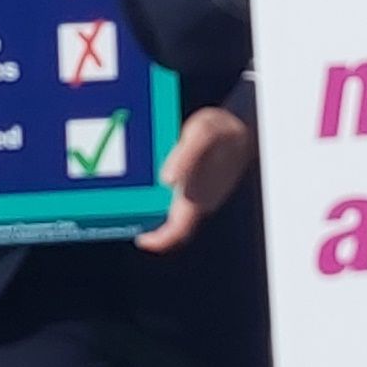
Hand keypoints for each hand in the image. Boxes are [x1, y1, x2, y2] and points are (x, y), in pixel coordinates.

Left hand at [135, 106, 256, 251]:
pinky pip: (174, 194)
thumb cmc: (224, 130)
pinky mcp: (195, 184)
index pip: (179, 232)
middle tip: (122, 212)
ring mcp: (197, 195)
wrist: (244, 126)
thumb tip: (167, 179)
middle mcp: (197, 202)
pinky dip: (159, 191)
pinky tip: (148, 178)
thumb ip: (186, 157)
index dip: (159, 241)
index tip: (141, 239)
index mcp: (199, 198)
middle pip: (169, 225)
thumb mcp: (203, 135)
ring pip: (170, 210)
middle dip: (147, 223)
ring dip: (151, 207)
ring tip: (129, 195)